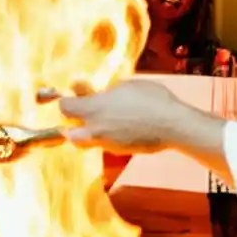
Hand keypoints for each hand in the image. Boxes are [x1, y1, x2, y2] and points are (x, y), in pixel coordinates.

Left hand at [58, 80, 189, 153]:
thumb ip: (100, 89)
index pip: (65, 107)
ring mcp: (106, 143)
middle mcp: (95, 129)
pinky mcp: (118, 151)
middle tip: (80, 116)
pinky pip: (103, 145)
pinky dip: (105, 137)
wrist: (172, 124)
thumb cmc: (151, 99)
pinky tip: (119, 127)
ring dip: (86, 133)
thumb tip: (79, 87)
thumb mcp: (125, 85)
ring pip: (85, 142)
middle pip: (68, 133)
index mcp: (94, 108)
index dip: (66, 100)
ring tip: (100, 122)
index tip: (73, 95)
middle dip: (70, 125)